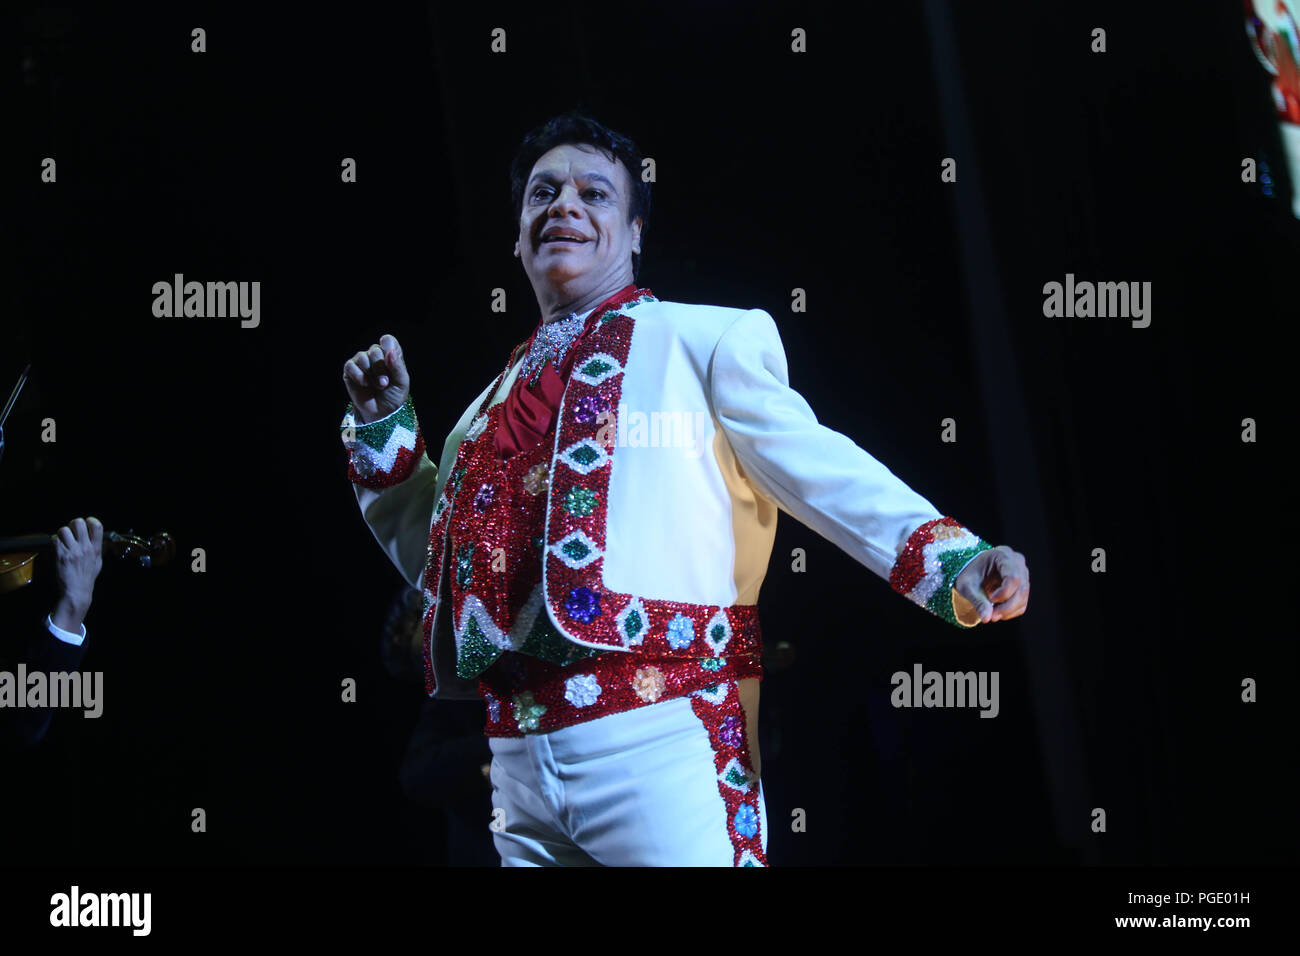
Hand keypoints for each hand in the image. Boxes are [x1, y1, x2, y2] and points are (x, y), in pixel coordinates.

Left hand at [51, 517, 103, 631]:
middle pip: (78, 523)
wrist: (76, 592)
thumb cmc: (86, 578)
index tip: (86, 525)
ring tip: (62, 542)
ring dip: (61, 534)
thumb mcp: (97, 562)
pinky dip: (54, 542)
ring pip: (63, 530)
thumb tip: (93, 537)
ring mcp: (72, 551)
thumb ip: (96, 548)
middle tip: (71, 532)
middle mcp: (85, 548)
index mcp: (96, 549)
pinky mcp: (60, 555)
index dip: (90, 521)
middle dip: (73, 525)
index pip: (97, 526)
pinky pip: (54, 540)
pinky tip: (56, 549)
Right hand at [342, 334, 409, 423]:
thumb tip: (390, 351)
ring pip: (363, 357)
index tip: (389, 356)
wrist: (381, 413)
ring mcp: (362, 362)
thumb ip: (397, 366)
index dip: (388, 345)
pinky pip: (351, 366)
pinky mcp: (350, 371)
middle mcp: (375, 356)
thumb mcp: (401, 382)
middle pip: (375, 350)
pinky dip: (359, 375)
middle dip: (381, 368)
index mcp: (390, 356)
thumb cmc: (393, 397)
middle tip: (384, 383)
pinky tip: (365, 384)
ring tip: (377, 386)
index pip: (387, 340)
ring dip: (371, 373)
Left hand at [954, 545, 1028, 623]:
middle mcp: (1017, 562)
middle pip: (1021, 589)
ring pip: (1023, 597)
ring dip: (1008, 611)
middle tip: (992, 617)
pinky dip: (1011, 611)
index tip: (990, 600)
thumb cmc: (969, 574)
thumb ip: (977, 601)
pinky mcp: (1023, 586)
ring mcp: (1022, 574)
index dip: (1004, 593)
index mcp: (1003, 555)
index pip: (1013, 577)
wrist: (972, 573)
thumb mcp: (967, 586)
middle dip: (1007, 606)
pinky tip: (997, 612)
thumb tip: (987, 618)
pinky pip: (1022, 603)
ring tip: (991, 615)